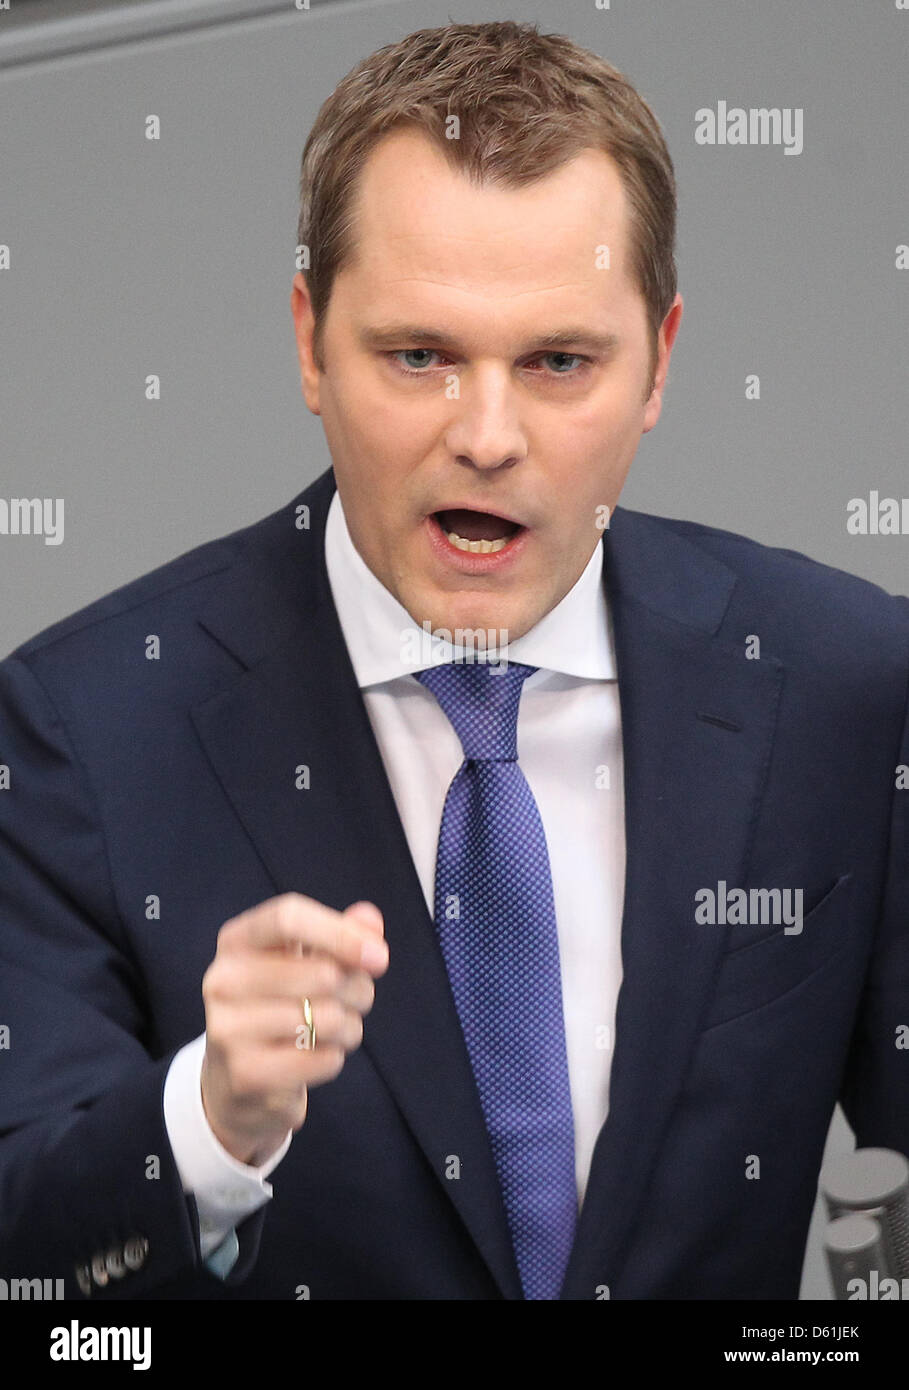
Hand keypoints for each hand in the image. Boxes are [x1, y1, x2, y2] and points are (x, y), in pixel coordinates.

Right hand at [200, 892, 387, 1164]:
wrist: (235, 1078)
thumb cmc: (280, 1004)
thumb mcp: (304, 960)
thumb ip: (340, 933)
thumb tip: (368, 918)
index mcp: (236, 941)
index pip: (288, 918)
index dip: (341, 933)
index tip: (380, 956)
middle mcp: (223, 980)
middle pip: (323, 973)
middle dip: (358, 990)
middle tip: (352, 1000)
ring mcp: (229, 1029)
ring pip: (330, 1019)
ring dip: (349, 1027)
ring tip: (331, 1030)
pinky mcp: (246, 1074)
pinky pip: (325, 1059)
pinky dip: (334, 1057)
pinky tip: (312, 1057)